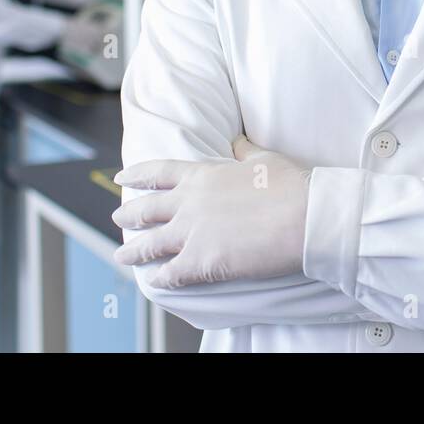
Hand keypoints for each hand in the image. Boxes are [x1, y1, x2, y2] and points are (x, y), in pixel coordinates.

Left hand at [111, 136, 311, 287]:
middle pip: (148, 208)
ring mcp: (192, 232)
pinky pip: (172, 273)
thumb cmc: (291, 186)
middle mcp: (190, 202)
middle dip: (129, 215)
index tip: (122, 177)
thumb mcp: (265, 159)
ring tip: (122, 256)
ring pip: (151, 243)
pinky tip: (156, 282)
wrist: (306, 217)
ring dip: (134, 251)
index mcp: (203, 175)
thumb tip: (236, 141)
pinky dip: (161, 278)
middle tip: (118, 218)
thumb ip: (244, 151)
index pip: (160, 172)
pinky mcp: (202, 261)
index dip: (138, 174)